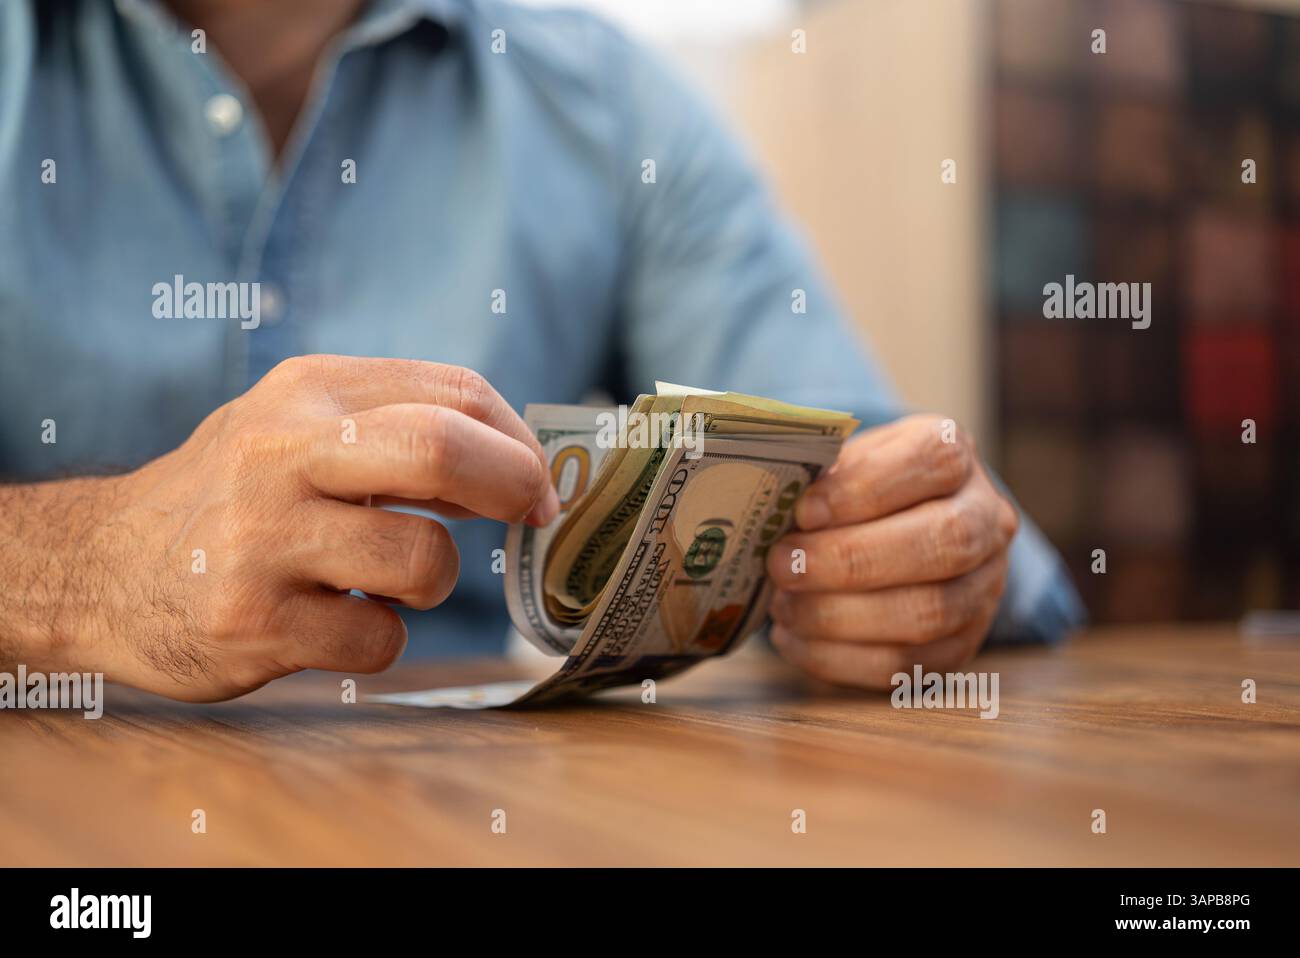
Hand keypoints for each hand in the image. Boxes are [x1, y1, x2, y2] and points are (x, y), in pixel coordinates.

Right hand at [5, 356, 557, 701]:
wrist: (102, 568)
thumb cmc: (236, 495)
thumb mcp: (299, 428)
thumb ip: (398, 427)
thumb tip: (521, 466)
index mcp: (310, 393)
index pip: (456, 390)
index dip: (520, 442)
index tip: (537, 484)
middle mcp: (282, 454)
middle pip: (442, 448)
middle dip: (513, 486)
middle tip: (533, 518)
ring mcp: (263, 540)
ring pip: (424, 561)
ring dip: (434, 582)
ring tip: (387, 582)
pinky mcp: (252, 624)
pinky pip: (380, 642)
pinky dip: (381, 641)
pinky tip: (336, 624)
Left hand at [765, 414, 1017, 689]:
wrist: (899, 526)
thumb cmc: (859, 487)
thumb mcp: (845, 459)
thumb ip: (824, 475)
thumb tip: (781, 508)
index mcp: (955, 453)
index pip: (933, 462)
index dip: (865, 489)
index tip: (804, 510)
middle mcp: (986, 518)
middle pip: (941, 542)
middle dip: (849, 560)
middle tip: (782, 565)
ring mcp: (983, 586)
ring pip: (928, 612)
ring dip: (840, 615)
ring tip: (783, 606)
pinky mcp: (962, 644)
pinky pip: (907, 664)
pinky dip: (840, 658)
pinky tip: (793, 639)